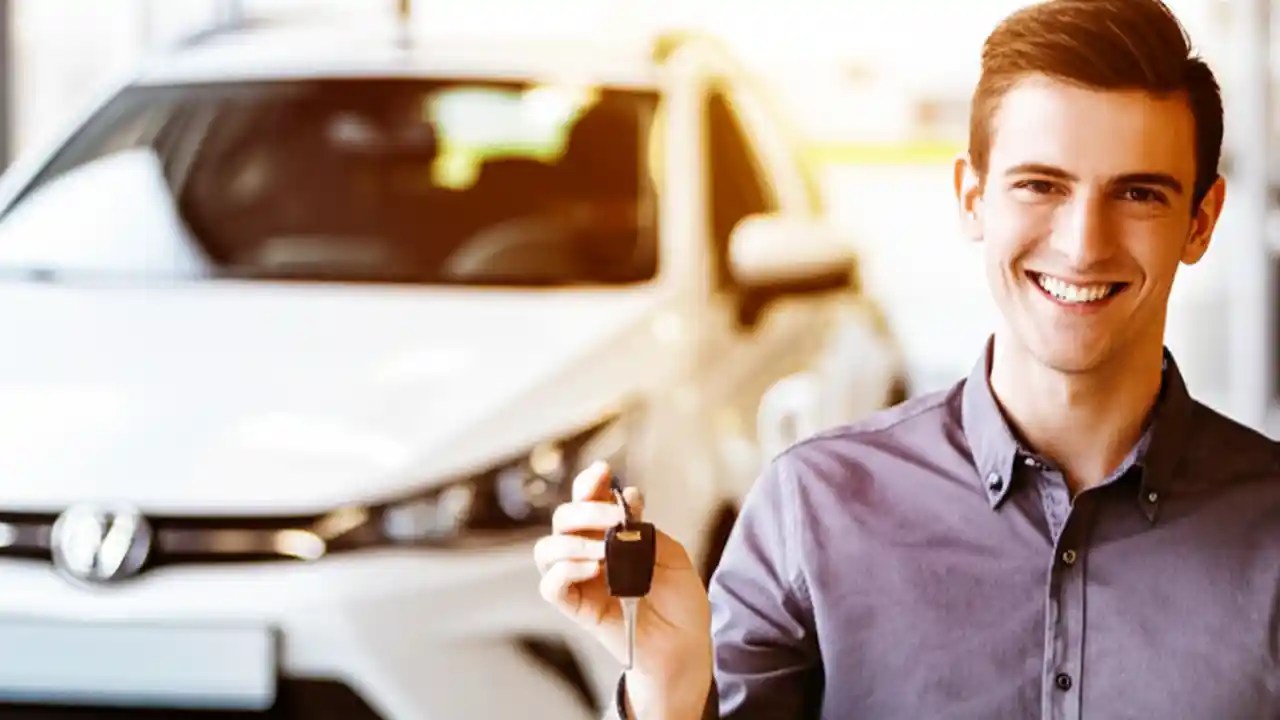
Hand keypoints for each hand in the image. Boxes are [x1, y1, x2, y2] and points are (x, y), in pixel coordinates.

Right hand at [535, 461, 712, 718]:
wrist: (685, 647)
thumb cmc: (680, 603)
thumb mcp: (674, 558)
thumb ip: (647, 532)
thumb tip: (627, 506)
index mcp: (611, 535)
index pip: (588, 501)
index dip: (589, 483)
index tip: (603, 472)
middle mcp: (589, 553)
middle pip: (563, 519)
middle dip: (585, 511)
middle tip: (614, 519)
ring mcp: (580, 580)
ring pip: (547, 549)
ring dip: (572, 542)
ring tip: (604, 551)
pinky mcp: (577, 608)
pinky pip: (551, 585)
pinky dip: (565, 571)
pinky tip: (592, 569)